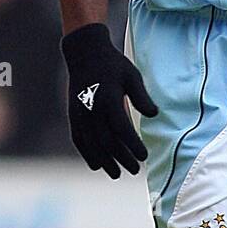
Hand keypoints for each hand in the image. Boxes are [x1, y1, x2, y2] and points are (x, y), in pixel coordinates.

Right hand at [61, 22, 156, 178]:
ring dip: (104, 161)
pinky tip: (96, 165)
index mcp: (108, 99)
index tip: (144, 156)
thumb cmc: (113, 65)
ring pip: (92, 144)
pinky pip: (78, 139)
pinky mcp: (72, 115)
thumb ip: (141, 97)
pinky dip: (87, 154)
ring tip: (116, 174)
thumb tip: (154, 115)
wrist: (84, 54)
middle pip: (107, 141)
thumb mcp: (132, 76)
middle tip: (135, 169)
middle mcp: (92, 109)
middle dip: (122, 158)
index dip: (133, 145)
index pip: (122, 129)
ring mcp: (80, 113)